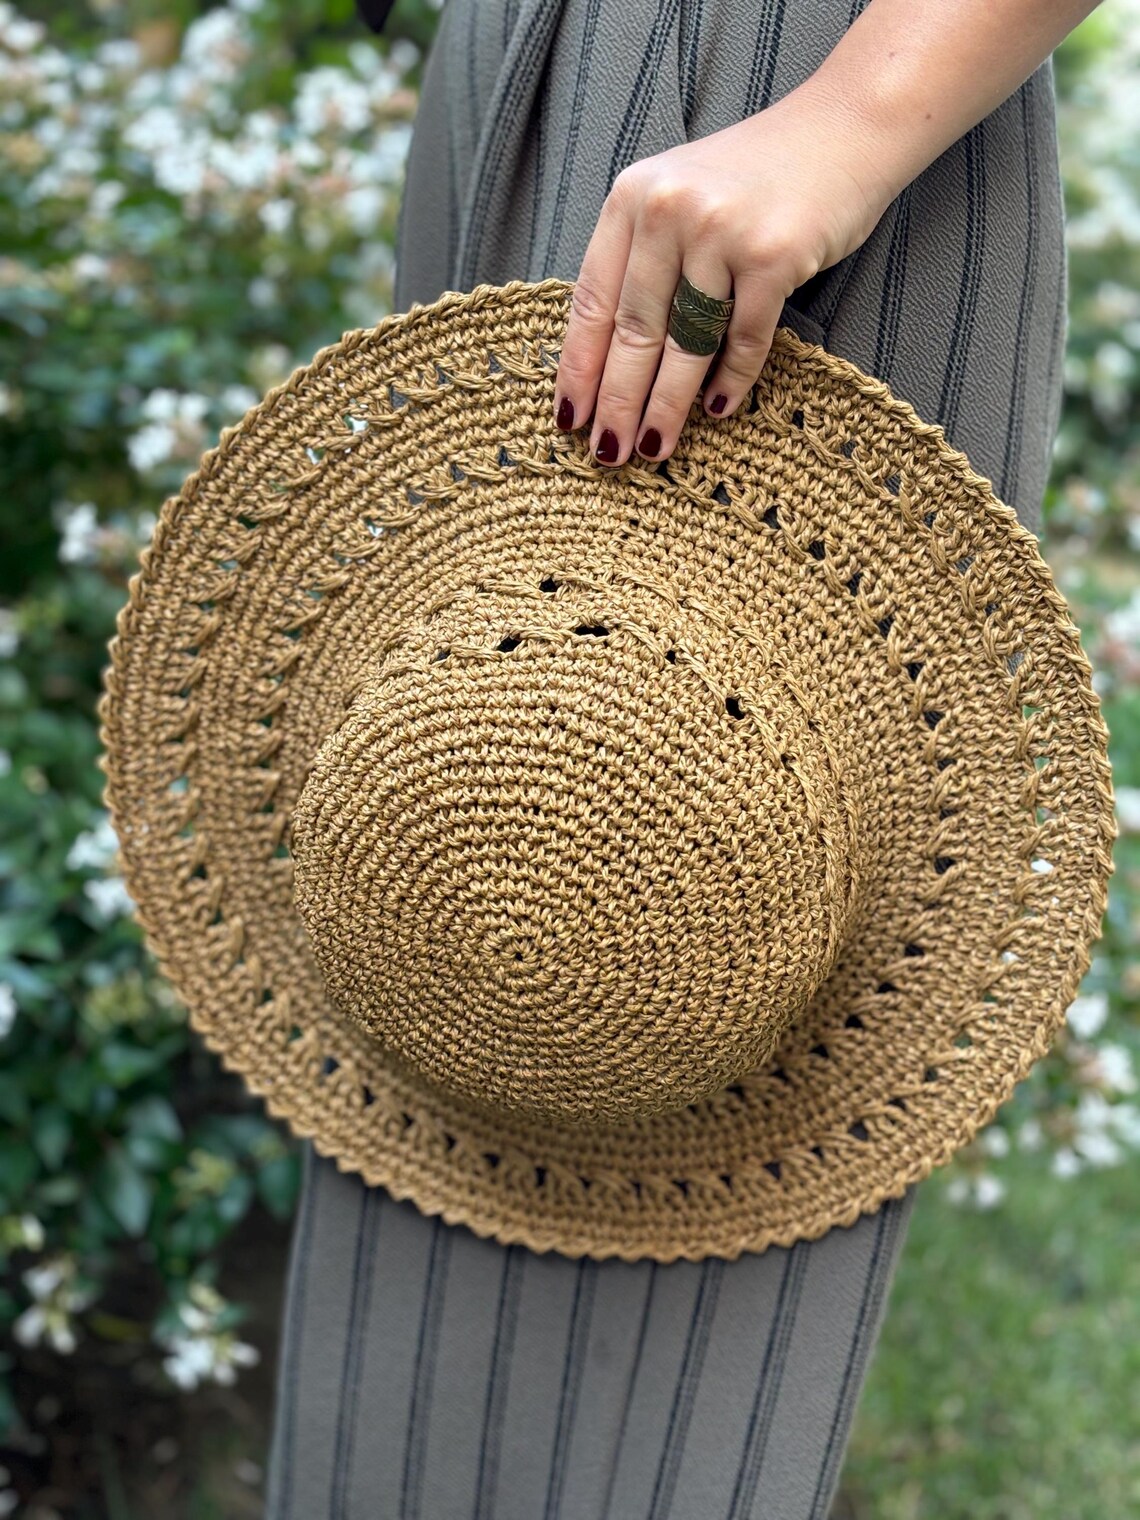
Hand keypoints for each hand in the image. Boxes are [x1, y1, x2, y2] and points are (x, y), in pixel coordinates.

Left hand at [552, 87, 897, 466]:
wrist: (846, 126)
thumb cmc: (755, 175)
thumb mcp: (677, 195)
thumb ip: (641, 255)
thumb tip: (608, 356)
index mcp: (632, 196)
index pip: (593, 300)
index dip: (579, 366)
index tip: (569, 417)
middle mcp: (668, 209)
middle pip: (634, 330)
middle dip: (618, 401)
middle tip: (607, 453)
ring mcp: (722, 232)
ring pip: (685, 343)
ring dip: (668, 406)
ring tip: (654, 448)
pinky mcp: (775, 255)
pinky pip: (744, 338)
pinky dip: (732, 379)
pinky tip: (718, 409)